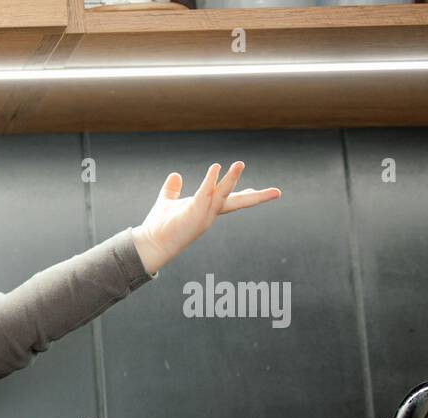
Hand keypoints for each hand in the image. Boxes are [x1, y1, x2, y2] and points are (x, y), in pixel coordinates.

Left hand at [132, 161, 281, 274]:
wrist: (150, 243)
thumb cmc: (159, 226)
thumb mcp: (167, 202)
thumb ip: (173, 189)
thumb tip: (176, 175)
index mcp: (205, 210)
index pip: (227, 200)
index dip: (242, 194)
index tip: (256, 189)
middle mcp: (209, 213)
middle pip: (236, 202)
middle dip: (256, 196)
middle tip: (277, 192)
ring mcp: (203, 215)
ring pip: (223, 194)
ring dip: (232, 179)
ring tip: (240, 164)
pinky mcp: (194, 213)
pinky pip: (205, 193)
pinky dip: (211, 180)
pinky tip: (216, 167)